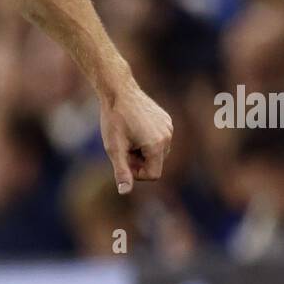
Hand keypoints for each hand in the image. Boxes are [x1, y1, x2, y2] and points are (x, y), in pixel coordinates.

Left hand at [100, 79, 173, 194]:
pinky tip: (135, 128)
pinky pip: (159, 140)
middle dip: (139, 161)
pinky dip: (147, 140)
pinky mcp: (167, 120)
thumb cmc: (114, 120)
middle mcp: (168, 137)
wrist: (119, 91)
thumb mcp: (114, 148)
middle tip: (123, 146)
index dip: (136, 173)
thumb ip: (122, 171)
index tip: (123, 160)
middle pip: (155, 164)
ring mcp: (169, 127)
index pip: (153, 175)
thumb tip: (125, 192)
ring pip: (157, 152)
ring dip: (143, 151)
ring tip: (129, 136)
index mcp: (156, 146)